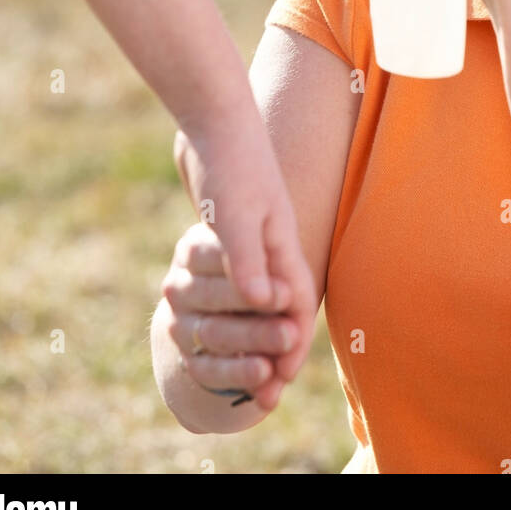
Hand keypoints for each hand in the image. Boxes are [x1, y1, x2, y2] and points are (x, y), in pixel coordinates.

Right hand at [161, 223, 299, 413]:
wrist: (231, 301)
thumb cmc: (260, 264)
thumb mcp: (266, 253)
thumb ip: (277, 267)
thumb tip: (288, 295)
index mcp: (194, 248)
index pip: (216, 259)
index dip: (250, 276)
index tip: (287, 293)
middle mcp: (180, 285)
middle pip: (215, 300)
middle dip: (256, 318)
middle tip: (291, 331)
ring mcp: (180, 323)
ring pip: (214, 334)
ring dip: (252, 345)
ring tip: (282, 356)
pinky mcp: (188, 357)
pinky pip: (209, 370)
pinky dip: (240, 376)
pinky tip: (266, 381)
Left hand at [173, 120, 315, 383]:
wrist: (215, 116)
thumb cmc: (230, 162)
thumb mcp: (237, 212)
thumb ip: (249, 258)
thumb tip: (265, 305)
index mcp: (282, 246)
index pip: (296, 309)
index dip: (291, 349)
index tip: (277, 389)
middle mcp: (272, 246)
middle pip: (281, 309)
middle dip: (273, 350)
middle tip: (258, 393)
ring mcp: (252, 236)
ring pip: (259, 296)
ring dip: (252, 330)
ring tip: (235, 363)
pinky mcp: (231, 228)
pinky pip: (238, 277)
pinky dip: (233, 303)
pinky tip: (214, 315)